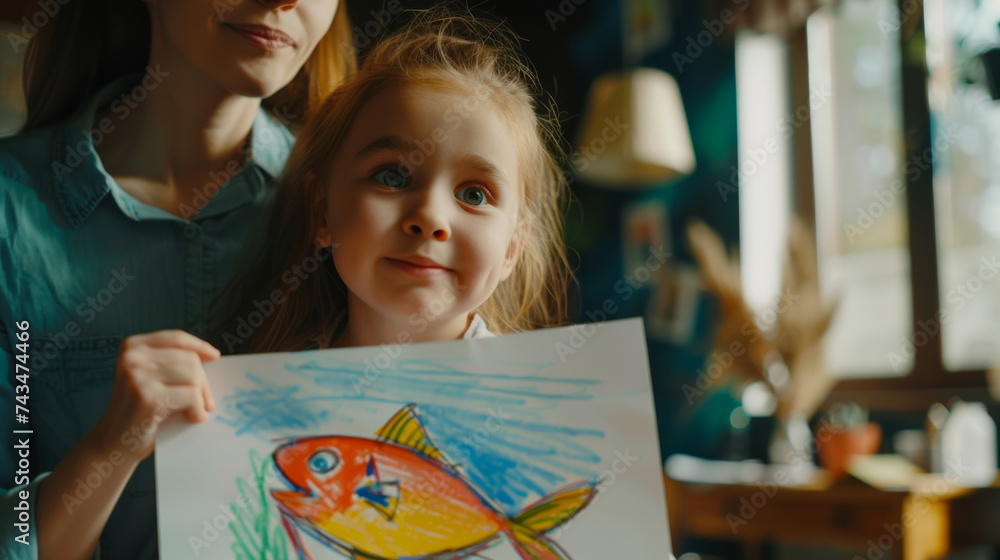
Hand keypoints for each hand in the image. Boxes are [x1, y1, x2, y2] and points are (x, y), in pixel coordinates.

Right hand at [92, 330, 219, 460]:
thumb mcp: (151, 378)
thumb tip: (212, 358)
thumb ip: (173, 364)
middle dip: (203, 383)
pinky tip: (192, 418)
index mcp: (133, 346)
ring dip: (200, 397)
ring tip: (194, 410)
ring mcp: (137, 376)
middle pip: (190, 359)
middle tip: (206, 402)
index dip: (198, 346)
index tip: (214, 356)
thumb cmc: (140, 411)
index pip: (176, 339)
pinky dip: (197, 410)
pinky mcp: (147, 397)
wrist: (113, 443)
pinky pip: (191, 396)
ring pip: (193, 377)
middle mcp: (133, 357)